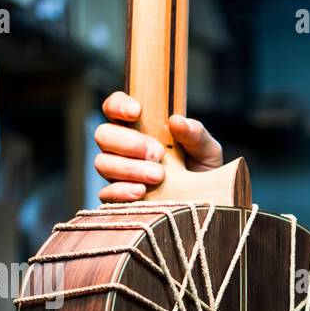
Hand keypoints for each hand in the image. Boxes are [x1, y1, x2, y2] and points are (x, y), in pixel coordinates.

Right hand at [94, 91, 224, 202]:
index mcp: (137, 126)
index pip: (113, 107)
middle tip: (157, 153)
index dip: (118, 105)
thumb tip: (176, 121)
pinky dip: (122, 191)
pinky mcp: (118, 197)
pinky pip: (106, 193)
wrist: (207, 204)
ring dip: (129, 168)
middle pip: (103, 135)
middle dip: (129, 142)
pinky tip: (142, 192)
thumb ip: (194, 133)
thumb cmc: (202, 169)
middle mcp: (121, 148)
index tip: (137, 111)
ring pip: (102, 163)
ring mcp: (117, 172)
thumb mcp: (206, 149)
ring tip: (158, 176)